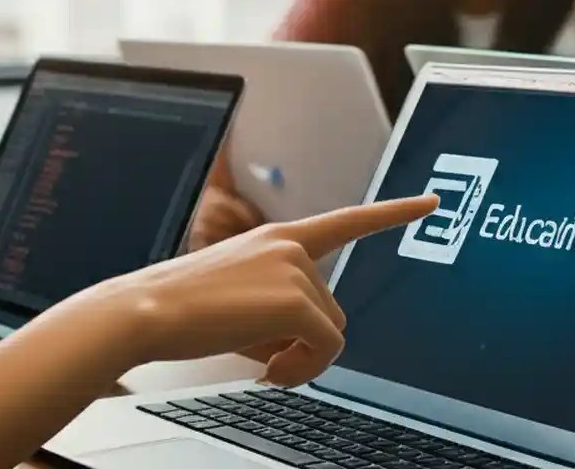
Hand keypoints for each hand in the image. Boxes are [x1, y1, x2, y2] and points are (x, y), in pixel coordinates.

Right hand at [102, 194, 437, 386]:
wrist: (145, 311)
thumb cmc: (182, 309)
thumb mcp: (238, 301)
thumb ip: (277, 310)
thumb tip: (298, 349)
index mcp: (278, 239)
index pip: (348, 220)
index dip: (393, 213)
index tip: (430, 201)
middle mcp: (291, 245)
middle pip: (333, 309)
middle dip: (306, 342)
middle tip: (263, 360)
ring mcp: (294, 269)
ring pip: (331, 332)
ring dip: (301, 358)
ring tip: (258, 363)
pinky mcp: (294, 299)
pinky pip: (324, 349)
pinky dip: (302, 369)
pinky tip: (267, 372)